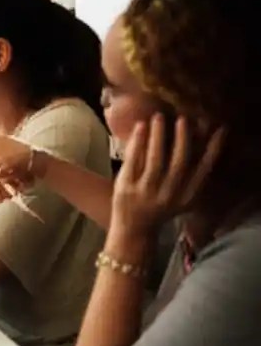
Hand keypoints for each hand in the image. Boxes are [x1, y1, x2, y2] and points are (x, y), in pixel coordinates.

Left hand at [111, 114, 224, 236]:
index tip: (219, 129)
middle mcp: (169, 194)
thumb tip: (202, 139)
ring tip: (158, 117)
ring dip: (158, 136)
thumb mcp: (182, 195)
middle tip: (182, 118)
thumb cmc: (160, 204)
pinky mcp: (126, 188)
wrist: (134, 228)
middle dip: (182, 138)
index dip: (213, 149)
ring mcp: (146, 192)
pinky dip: (137, 142)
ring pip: (155, 160)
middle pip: (179, 163)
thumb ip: (192, 174)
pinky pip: (133, 161)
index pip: (204, 170)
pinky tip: (140, 126)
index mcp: (187, 196)